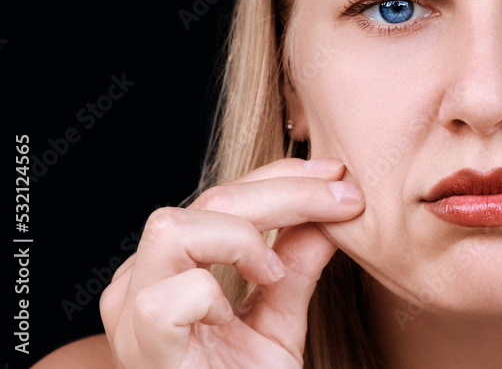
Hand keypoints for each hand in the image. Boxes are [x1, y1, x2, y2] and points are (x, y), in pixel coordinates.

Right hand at [99, 158, 363, 367]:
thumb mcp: (277, 325)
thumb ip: (296, 270)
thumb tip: (333, 213)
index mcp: (172, 269)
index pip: (224, 197)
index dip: (283, 177)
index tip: (339, 176)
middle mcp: (143, 283)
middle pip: (209, 200)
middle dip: (287, 191)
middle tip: (344, 199)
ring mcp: (134, 315)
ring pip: (174, 227)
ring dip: (243, 237)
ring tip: (275, 271)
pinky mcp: (143, 350)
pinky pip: (170, 295)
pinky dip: (214, 290)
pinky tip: (241, 306)